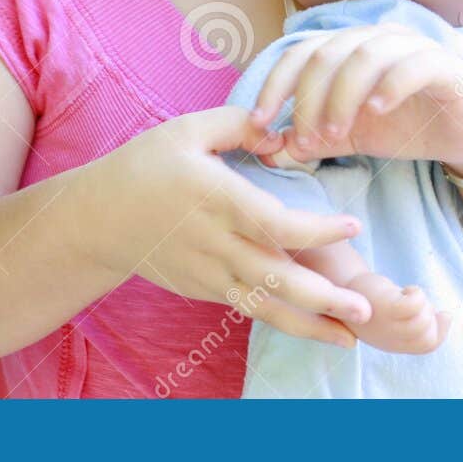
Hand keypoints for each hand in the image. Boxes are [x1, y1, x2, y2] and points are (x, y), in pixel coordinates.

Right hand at [96, 106, 373, 347]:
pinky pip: (248, 306)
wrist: (96, 219)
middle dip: (324, 297)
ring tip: (351, 337)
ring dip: (310, 323)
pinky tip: (316, 327)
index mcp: (215, 199)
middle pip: (275, 277)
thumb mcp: (187, 129)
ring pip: (265, 304)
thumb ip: (238, 124)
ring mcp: (207, 273)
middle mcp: (214, 243)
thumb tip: (282, 132)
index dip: (316, 229)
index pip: (273, 223)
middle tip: (366, 309)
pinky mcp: (203, 289)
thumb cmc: (145, 166)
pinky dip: (282, 319)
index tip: (352, 226)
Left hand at [240, 24, 462, 168]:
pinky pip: (412, 65)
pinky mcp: (445, 65)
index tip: (257, 123)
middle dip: (307, 100)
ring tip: (336, 135)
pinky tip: (377, 110)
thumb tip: (268, 151)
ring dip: (341, 98)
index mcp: (350, 48)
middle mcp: (377, 38)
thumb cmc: (408, 127)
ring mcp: (412, 47)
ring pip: (364, 57)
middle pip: (326, 54)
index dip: (274, 85)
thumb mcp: (352, 137)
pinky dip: (389, 85)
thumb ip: (313, 139)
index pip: (299, 54)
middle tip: (304, 141)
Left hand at [343, 273, 450, 354]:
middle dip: (432, 316)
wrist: (342, 283)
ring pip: (422, 323)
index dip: (440, 332)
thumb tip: (447, 317)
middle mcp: (389, 338)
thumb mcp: (392, 316)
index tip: (444, 315)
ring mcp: (387, 325)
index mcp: (393, 342)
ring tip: (409, 294)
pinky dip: (417, 295)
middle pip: (427, 336)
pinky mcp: (385, 307)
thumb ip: (413, 322)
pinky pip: (414, 306)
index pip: (426, 346)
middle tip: (417, 301)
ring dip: (424, 304)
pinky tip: (405, 289)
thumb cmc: (370, 298)